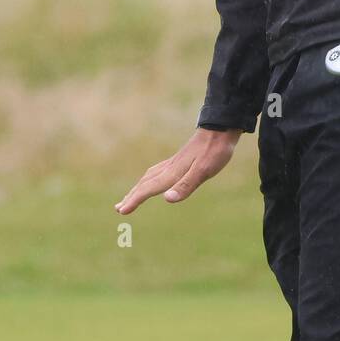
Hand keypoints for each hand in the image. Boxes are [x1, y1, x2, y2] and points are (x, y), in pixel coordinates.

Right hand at [114, 128, 243, 213]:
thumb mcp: (204, 171)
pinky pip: (157, 172)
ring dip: (138, 188)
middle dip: (132, 196)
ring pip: (149, 177)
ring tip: (130, 197)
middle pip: (145, 183)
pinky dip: (148, 179)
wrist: (221, 129)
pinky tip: (153, 180)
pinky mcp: (179, 160)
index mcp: (173, 173)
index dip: (135, 200)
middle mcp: (169, 168)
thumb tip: (167, 199)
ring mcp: (173, 162)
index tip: (122, 211)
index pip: (148, 189)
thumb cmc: (214, 151)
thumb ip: (186, 185)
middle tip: (118, 208)